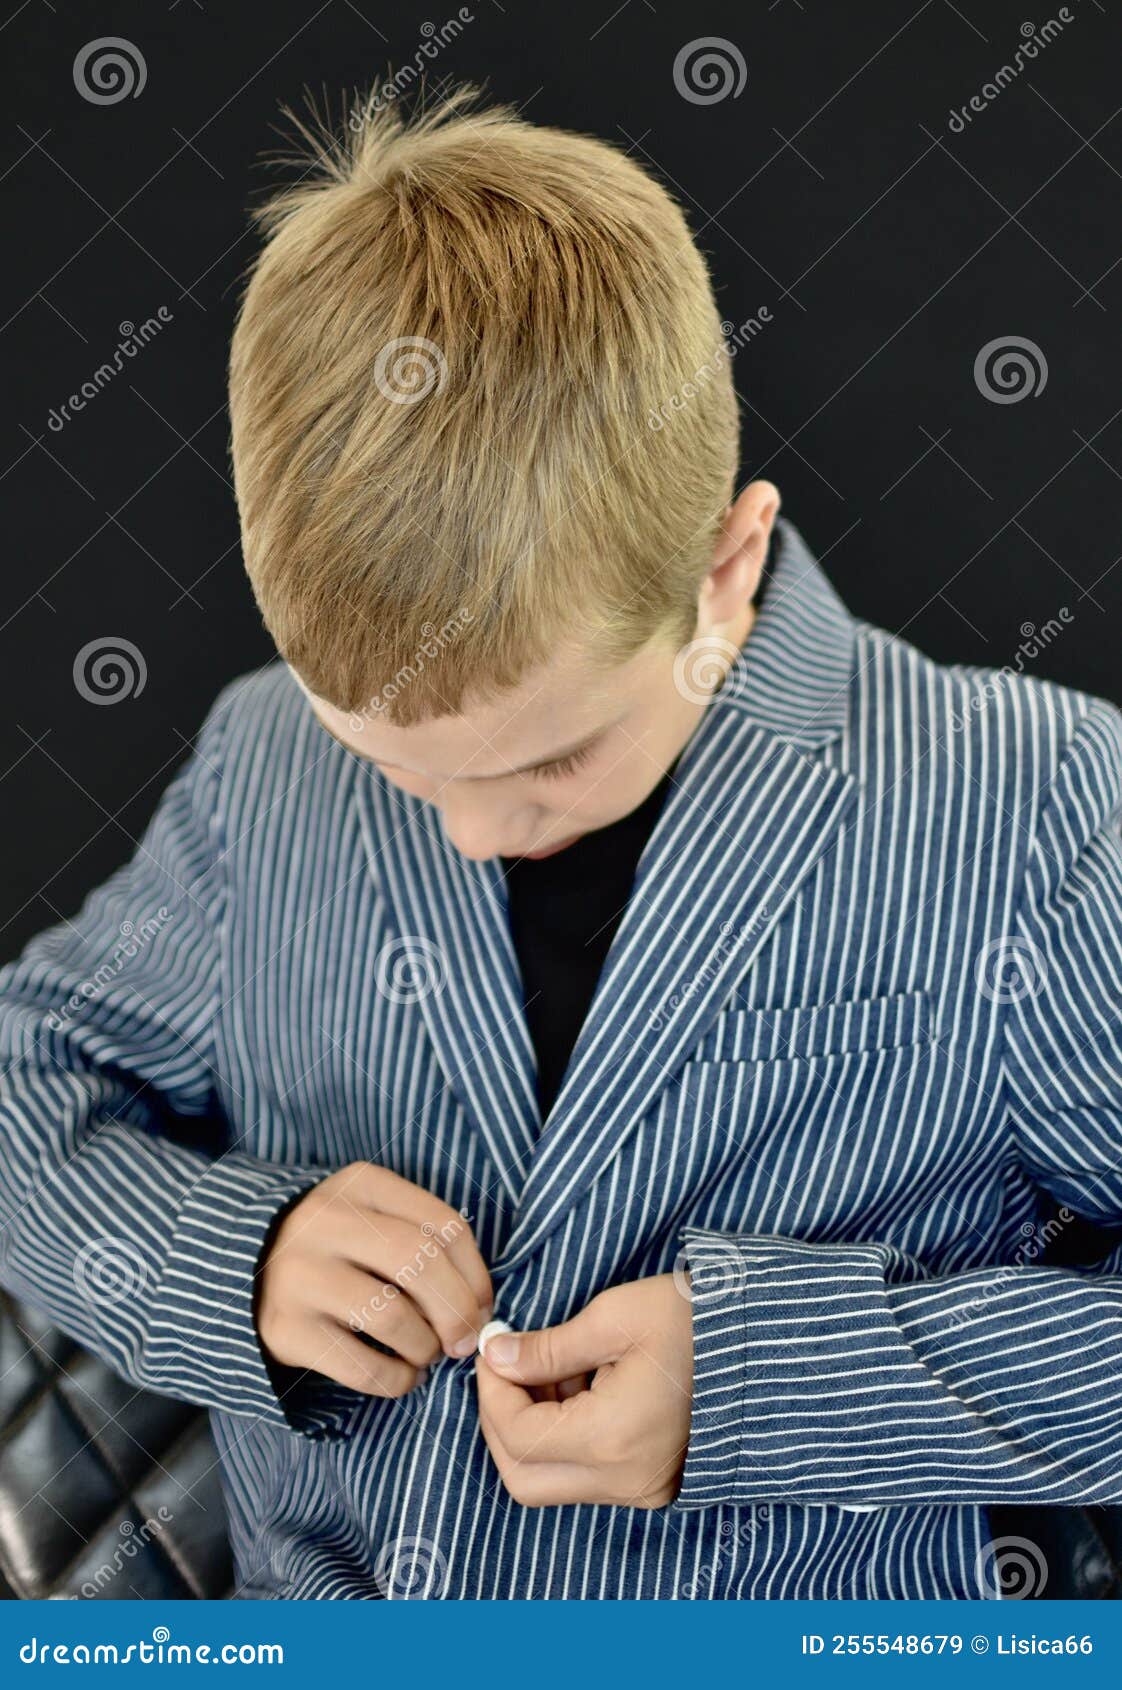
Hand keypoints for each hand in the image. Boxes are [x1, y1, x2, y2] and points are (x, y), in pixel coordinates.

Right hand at [256, 1162, 491, 1397]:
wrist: (245, 1272)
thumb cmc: (337, 1249)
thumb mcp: (374, 1220)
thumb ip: (427, 1245)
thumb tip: (480, 1309)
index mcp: (360, 1184)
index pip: (445, 1225)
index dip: (477, 1275)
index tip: (482, 1307)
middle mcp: (325, 1221)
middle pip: (420, 1262)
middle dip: (458, 1311)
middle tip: (465, 1342)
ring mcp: (300, 1274)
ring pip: (392, 1316)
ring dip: (425, 1346)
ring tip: (424, 1353)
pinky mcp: (284, 1328)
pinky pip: (361, 1367)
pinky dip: (397, 1379)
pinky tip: (401, 1374)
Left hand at [475, 1275, 691, 1507]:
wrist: (763, 1343)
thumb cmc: (693, 1321)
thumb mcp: (614, 1318)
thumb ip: (547, 1348)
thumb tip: (497, 1357)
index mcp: (612, 1437)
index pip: (517, 1435)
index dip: (492, 1392)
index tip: (493, 1349)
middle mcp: (624, 1479)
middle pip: (523, 1479)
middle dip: (500, 1422)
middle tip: (504, 1368)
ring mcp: (641, 1489)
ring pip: (551, 1482)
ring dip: (531, 1431)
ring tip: (549, 1369)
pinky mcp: (652, 1485)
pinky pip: (584, 1476)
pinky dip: (563, 1439)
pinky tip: (577, 1387)